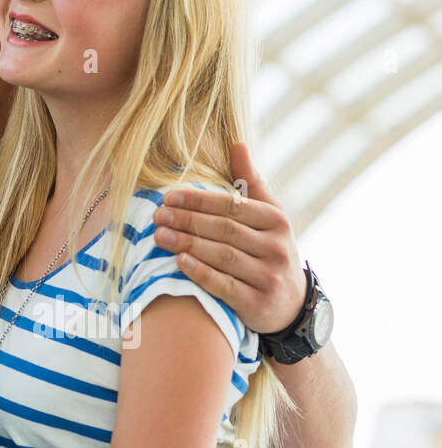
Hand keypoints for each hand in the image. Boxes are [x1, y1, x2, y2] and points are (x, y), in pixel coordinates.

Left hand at [152, 141, 306, 333]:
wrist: (291, 304)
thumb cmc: (269, 249)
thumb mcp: (268, 215)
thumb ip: (251, 182)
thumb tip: (237, 143)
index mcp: (276, 220)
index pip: (232, 205)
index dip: (198, 200)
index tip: (168, 196)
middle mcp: (277, 247)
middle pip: (224, 230)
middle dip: (187, 221)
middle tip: (156, 216)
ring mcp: (269, 277)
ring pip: (223, 256)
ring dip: (187, 244)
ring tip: (158, 236)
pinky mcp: (258, 304)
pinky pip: (225, 286)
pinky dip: (201, 273)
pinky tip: (178, 262)